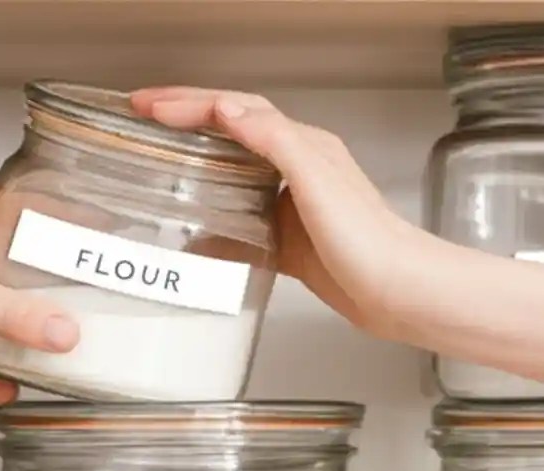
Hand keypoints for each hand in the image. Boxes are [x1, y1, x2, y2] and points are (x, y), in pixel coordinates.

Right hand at [130, 88, 428, 338]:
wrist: (401, 294)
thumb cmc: (368, 241)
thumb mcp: (317, 179)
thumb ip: (274, 141)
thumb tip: (227, 108)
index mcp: (302, 145)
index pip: (235, 108)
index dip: (187, 102)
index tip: (147, 106)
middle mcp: (297, 167)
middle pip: (231, 130)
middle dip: (185, 119)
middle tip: (142, 118)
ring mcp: (292, 205)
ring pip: (233, 170)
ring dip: (195, 159)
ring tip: (158, 160)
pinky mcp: (290, 241)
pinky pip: (241, 219)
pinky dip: (212, 218)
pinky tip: (193, 236)